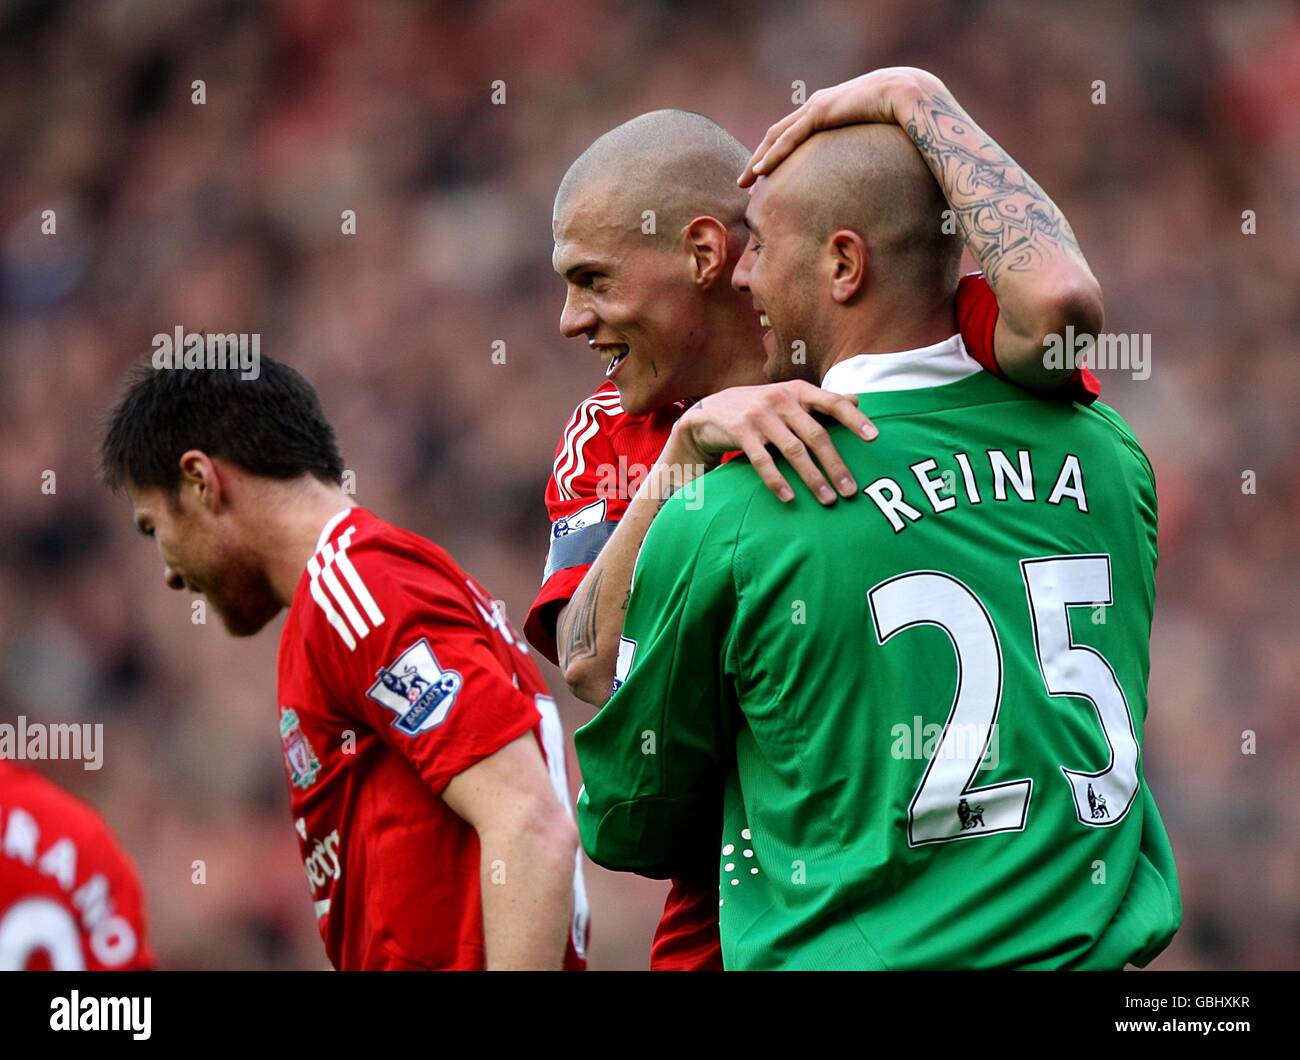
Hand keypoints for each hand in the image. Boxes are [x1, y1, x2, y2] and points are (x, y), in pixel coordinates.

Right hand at [665, 381, 877, 504]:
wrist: (711, 411)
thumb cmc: (760, 407)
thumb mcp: (790, 397)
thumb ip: (821, 401)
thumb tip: (859, 401)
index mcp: (798, 390)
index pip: (832, 402)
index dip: (854, 420)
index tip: (874, 438)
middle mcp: (780, 399)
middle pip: (816, 434)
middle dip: (835, 464)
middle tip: (851, 490)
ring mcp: (759, 415)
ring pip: (793, 450)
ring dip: (812, 478)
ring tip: (827, 499)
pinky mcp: (740, 432)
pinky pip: (763, 461)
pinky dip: (777, 481)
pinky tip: (790, 498)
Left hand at [738, 67, 945, 186]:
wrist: (912, 95)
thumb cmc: (905, 117)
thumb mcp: (879, 137)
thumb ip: (870, 153)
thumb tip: (878, 179)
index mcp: (832, 109)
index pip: (797, 132)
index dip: (779, 151)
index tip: (767, 173)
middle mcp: (820, 105)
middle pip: (779, 134)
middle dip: (760, 157)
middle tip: (745, 181)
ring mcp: (818, 107)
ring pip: (777, 137)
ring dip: (758, 159)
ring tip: (744, 181)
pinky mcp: (820, 113)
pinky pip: (788, 139)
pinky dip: (771, 156)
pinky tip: (758, 171)